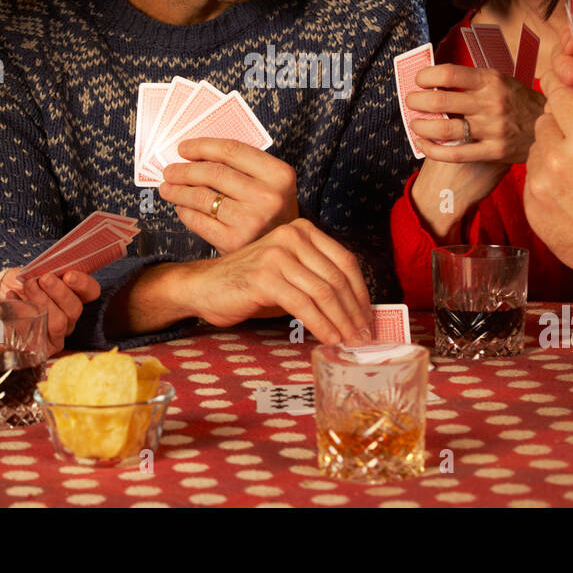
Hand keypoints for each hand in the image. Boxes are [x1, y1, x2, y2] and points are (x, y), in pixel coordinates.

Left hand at [0, 267, 100, 355]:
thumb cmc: (21, 283)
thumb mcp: (35, 270)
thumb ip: (47, 268)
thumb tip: (51, 267)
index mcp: (75, 295)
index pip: (91, 292)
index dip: (83, 284)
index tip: (68, 275)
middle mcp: (69, 316)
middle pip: (75, 309)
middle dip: (59, 292)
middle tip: (44, 278)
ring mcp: (57, 334)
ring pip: (58, 323)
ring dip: (42, 302)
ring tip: (28, 286)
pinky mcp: (41, 347)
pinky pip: (37, 335)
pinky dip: (23, 314)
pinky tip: (12, 298)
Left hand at [160, 137, 298, 253]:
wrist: (282, 250)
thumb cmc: (271, 211)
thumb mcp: (270, 183)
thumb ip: (241, 167)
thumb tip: (195, 156)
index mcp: (279, 174)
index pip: (232, 151)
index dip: (203, 146)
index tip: (183, 148)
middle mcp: (267, 196)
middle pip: (214, 173)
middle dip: (185, 170)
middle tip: (169, 171)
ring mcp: (250, 220)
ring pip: (202, 197)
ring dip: (179, 190)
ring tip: (167, 188)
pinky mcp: (234, 241)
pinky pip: (199, 220)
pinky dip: (185, 212)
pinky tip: (181, 208)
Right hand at [181, 219, 372, 344]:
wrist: (203, 286)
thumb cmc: (248, 285)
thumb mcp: (289, 275)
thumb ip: (317, 282)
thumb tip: (355, 311)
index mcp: (303, 230)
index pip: (345, 261)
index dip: (361, 293)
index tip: (370, 318)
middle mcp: (292, 236)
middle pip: (337, 277)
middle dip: (355, 312)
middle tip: (365, 336)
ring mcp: (278, 254)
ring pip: (324, 292)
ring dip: (342, 322)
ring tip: (350, 341)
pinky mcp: (265, 277)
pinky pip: (304, 305)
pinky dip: (321, 325)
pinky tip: (329, 339)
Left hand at [406, 62, 544, 165]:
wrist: (549, 124)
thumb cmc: (516, 101)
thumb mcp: (499, 80)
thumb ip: (470, 81)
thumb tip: (432, 80)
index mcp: (490, 80)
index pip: (448, 74)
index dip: (425, 77)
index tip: (419, 80)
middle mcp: (491, 103)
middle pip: (439, 102)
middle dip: (416, 102)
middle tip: (411, 102)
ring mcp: (492, 129)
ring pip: (443, 130)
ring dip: (420, 126)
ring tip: (415, 124)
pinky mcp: (494, 151)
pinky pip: (454, 154)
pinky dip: (432, 150)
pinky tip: (423, 145)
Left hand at [524, 67, 572, 282]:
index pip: (559, 95)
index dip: (564, 91)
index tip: (568, 92)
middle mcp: (557, 158)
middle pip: (544, 121)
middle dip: (560, 124)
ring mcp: (539, 183)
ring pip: (535, 148)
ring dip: (551, 151)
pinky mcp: (530, 204)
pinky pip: (531, 176)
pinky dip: (545, 178)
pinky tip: (568, 193)